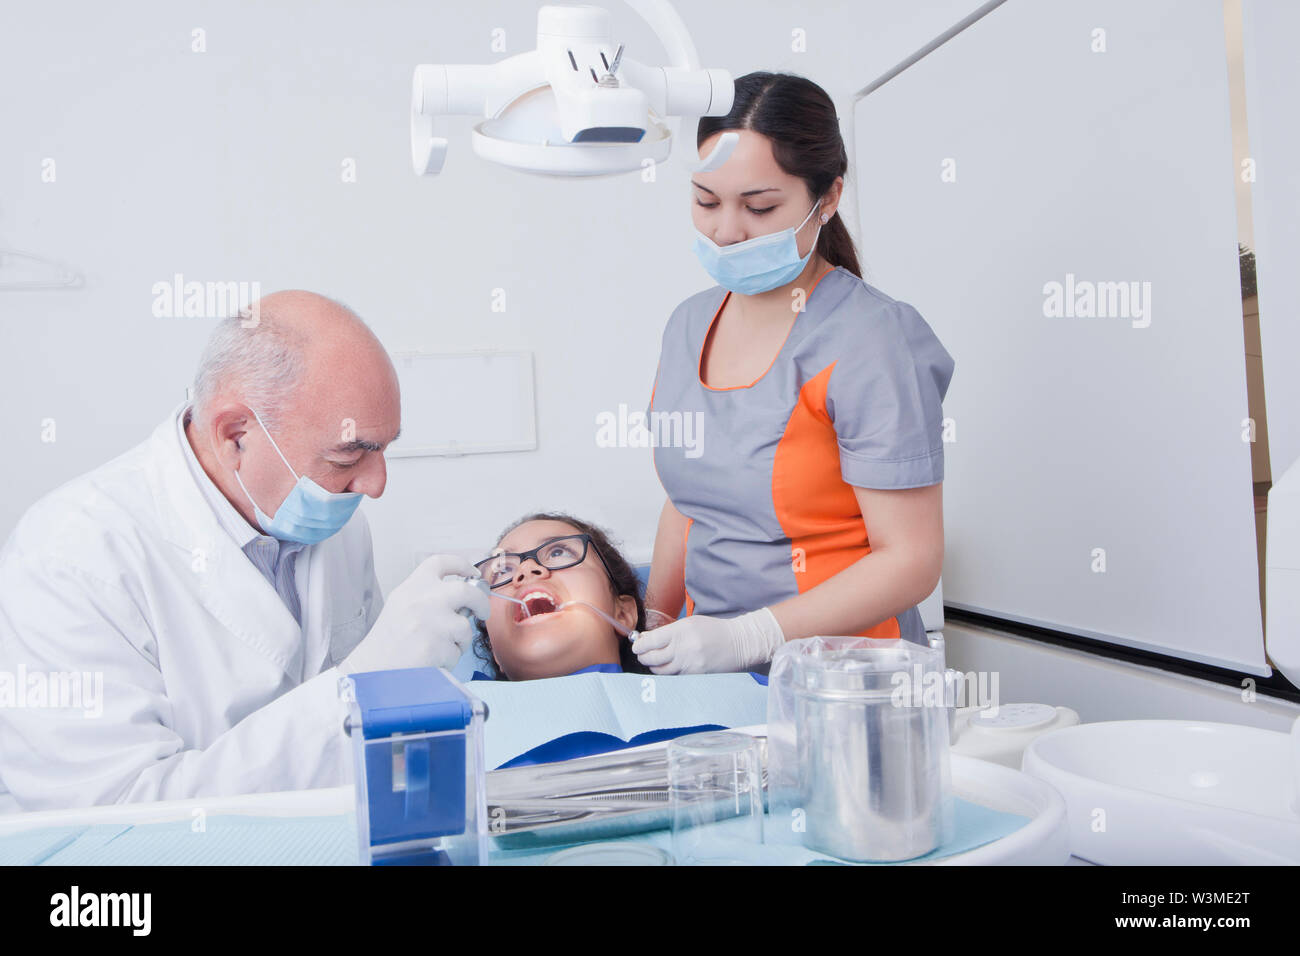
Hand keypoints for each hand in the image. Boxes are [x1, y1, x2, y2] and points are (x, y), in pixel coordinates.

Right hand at [339, 554, 490, 674]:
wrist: (371, 670)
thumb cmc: (387, 643)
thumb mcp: (402, 606)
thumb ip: (428, 597)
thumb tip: (463, 601)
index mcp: (412, 587)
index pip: (440, 563)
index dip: (461, 564)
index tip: (472, 572)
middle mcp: (423, 599)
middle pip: (467, 591)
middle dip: (481, 602)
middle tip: (482, 612)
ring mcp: (430, 622)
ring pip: (464, 627)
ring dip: (459, 641)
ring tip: (438, 649)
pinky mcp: (436, 645)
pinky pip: (456, 652)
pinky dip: (449, 659)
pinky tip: (430, 661)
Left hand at [630, 608, 784, 674]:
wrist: (739, 643)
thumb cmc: (713, 630)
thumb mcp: (690, 624)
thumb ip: (668, 632)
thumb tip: (646, 639)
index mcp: (681, 631)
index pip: (651, 641)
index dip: (640, 646)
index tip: (637, 646)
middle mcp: (683, 648)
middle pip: (652, 658)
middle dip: (643, 657)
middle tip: (642, 654)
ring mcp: (689, 664)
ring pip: (661, 670)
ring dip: (654, 666)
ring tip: (655, 661)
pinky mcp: (695, 675)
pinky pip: (674, 677)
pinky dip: (668, 673)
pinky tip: (670, 667)